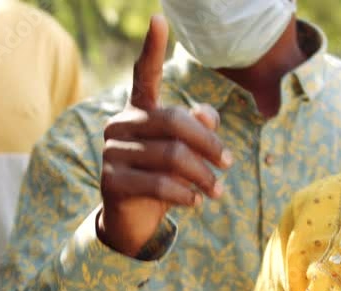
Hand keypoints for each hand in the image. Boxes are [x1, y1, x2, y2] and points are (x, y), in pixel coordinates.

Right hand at [98, 15, 232, 256]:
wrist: (131, 220)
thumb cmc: (163, 178)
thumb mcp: (186, 153)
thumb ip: (199, 130)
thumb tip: (208, 116)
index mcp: (139, 110)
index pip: (145, 74)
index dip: (152, 48)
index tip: (159, 18)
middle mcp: (120, 124)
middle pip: (175, 123)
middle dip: (209, 146)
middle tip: (228, 165)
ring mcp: (112, 152)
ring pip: (171, 156)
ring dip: (202, 176)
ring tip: (216, 191)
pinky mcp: (111, 180)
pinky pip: (159, 183)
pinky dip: (184, 194)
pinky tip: (196, 202)